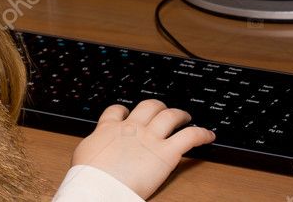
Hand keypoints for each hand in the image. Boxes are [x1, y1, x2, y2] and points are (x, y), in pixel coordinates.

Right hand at [71, 99, 215, 198]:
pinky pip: (190, 137)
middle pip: (148, 106)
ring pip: (170, 115)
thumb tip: (92, 152)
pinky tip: (209, 135)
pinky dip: (202, 134)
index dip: (124, 111)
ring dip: (180, 114)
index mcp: (109, 128)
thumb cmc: (87, 176)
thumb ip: (93, 147)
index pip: (117, 111)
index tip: (128, 113)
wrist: (98, 186)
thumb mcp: (83, 155)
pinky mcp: (166, 153)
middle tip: (162, 111)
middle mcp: (132, 127)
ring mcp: (150, 138)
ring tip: (186, 116)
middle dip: (157, 106)